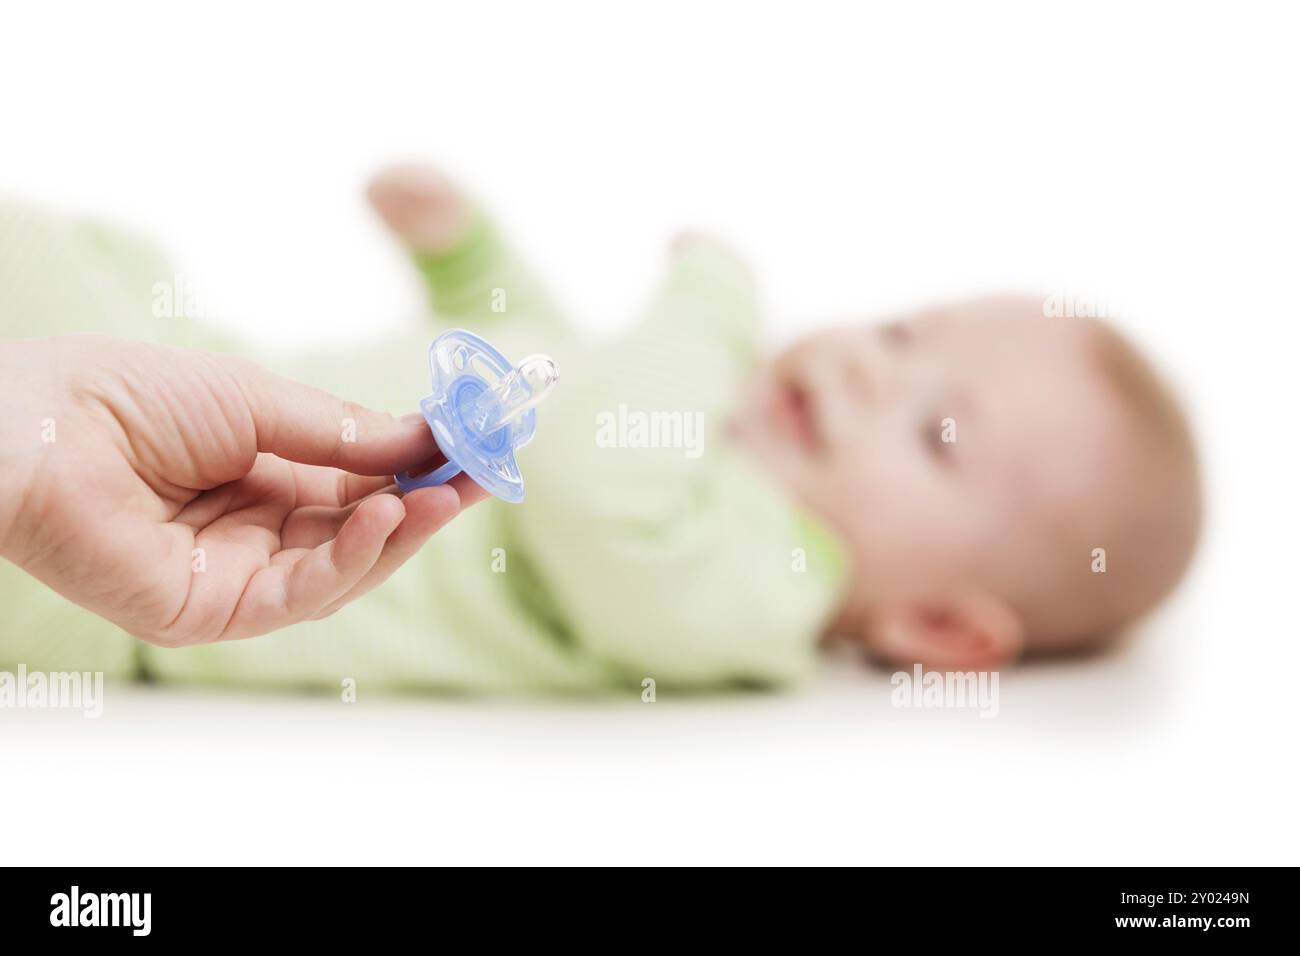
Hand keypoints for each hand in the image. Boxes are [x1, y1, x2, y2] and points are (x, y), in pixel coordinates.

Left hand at [0, 336, 486, 645]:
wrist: (39, 429)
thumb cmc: (132, 396)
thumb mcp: (259, 401)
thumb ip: (343, 431)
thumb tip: (425, 439)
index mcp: (263, 473)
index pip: (360, 481)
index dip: (419, 467)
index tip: (477, 445)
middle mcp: (257, 528)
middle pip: (362, 529)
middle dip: (426, 503)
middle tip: (484, 475)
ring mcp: (238, 574)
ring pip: (344, 567)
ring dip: (402, 532)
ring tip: (446, 494)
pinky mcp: (215, 611)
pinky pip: (302, 592)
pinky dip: (351, 558)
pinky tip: (385, 515)